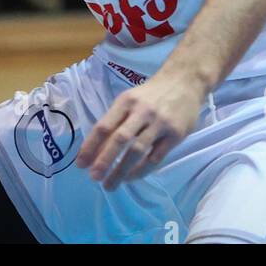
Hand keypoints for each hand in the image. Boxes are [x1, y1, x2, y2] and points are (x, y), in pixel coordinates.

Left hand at [74, 71, 206, 189]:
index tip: (80, 164)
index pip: (104, 126)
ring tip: (110, 184)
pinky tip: (131, 177)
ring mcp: (160, 123)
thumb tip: (95, 149)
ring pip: (138, 151)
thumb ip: (115, 120)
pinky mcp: (176, 134)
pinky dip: (141, 170)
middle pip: (120, 139)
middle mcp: (142, 111)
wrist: (184, 81)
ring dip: (122, 170)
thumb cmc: (151, 94)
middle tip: (94, 178)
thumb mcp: (130, 99)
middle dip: (105, 160)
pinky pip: (156, 157)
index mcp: (126, 102)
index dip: (90, 146)